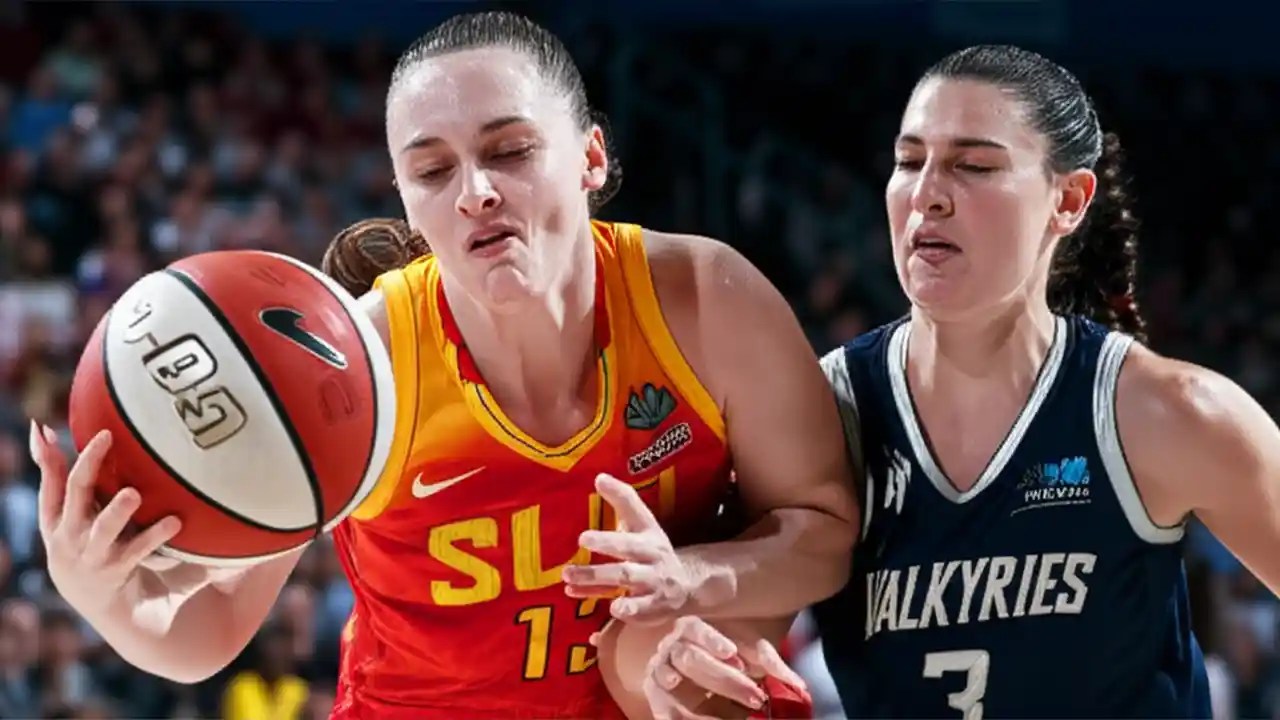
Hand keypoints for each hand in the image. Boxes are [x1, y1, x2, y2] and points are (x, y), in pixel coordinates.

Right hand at [31, 422, 182, 618]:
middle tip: (106, 437)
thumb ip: (73, 480)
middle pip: (75, 494)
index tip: (50, 428)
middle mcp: (68, 537)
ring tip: (133, 494)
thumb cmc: (95, 549)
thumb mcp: (77, 517)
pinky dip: (155, 535)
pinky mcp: (117, 571)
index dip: (48, 456)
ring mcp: (92, 555)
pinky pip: (138, 550)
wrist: (111, 612)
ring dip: (116, 510)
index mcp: (55, 521)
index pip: (49, 483)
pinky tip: (176, 521)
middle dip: (88, 464)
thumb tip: (45, 430)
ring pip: (102, 529)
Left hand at [563, 474, 695, 623]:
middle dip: (607, 542)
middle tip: (582, 538)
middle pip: (629, 548)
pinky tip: (609, 608)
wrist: (687, 587)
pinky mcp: (652, 608)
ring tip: (568, 577)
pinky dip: (624, 608)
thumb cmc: (653, 551)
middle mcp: (652, 555)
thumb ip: (622, 503)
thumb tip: (598, 477)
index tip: (599, 482)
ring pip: (625, 578)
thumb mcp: (643, 525)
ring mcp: (653, 582)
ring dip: (596, 578)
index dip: (620, 497)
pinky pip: (636, 609)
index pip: (636, 511)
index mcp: (649, 533)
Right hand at [644, 616, 806, 719]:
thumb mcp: (753, 651)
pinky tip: (688, 719)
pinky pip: (662, 706)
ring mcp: (661, 670)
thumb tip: (798, 685)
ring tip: (736, 716)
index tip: (734, 654)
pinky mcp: (657, 694)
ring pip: (674, 683)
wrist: (710, 672)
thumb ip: (771, 662)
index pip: (696, 628)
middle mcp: (672, 646)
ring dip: (704, 705)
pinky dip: (674, 715)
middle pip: (690, 659)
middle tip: (756, 697)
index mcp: (692, 627)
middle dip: (724, 680)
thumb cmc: (734, 653)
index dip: (712, 640)